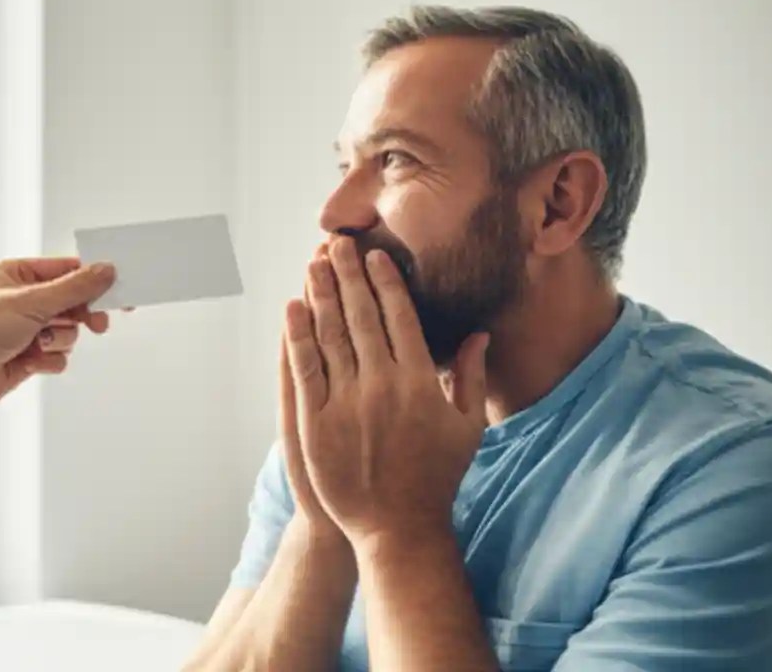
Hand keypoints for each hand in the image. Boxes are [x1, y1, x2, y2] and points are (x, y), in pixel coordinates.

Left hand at [0, 257, 115, 409]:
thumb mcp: (31, 301)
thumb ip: (74, 288)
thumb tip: (106, 271)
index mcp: (16, 275)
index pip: (65, 270)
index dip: (93, 279)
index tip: (119, 287)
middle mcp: (21, 300)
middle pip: (71, 302)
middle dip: (81, 315)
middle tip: (99, 324)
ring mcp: (24, 330)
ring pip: (68, 332)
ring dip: (59, 340)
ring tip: (38, 344)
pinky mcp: (26, 357)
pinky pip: (57, 356)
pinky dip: (49, 360)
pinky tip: (29, 362)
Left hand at [284, 237, 489, 549]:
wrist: (397, 528)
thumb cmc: (436, 478)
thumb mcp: (466, 429)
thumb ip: (472, 377)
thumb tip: (479, 334)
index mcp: (421, 382)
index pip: (400, 317)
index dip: (385, 282)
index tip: (374, 256)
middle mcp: (383, 386)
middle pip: (361, 316)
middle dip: (348, 275)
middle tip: (337, 244)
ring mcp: (347, 404)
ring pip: (330, 336)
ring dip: (320, 295)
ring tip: (313, 264)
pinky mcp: (317, 423)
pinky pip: (305, 369)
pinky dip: (298, 336)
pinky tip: (293, 309)